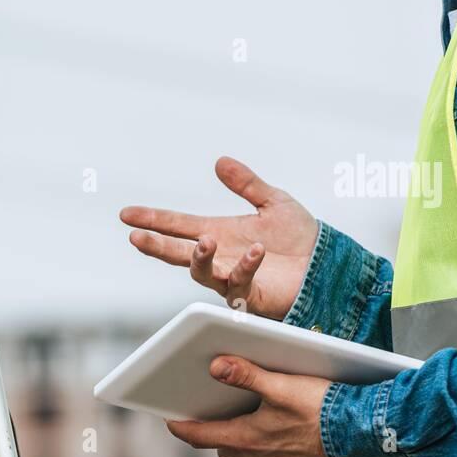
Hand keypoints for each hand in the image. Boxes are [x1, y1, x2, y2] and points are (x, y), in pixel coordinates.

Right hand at [120, 157, 319, 319]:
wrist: (329, 266)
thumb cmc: (300, 239)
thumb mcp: (273, 202)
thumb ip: (246, 184)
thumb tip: (220, 162)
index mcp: (218, 233)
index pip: (176, 225)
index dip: (152, 219)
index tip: (127, 215)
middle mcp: (218, 257)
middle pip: (177, 252)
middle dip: (156, 245)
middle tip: (137, 238)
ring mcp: (231, 277)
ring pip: (201, 272)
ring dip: (198, 258)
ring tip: (204, 241)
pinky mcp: (251, 294)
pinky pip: (241, 282)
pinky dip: (247, 266)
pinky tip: (257, 250)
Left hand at [164, 356, 337, 456]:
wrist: (366, 434)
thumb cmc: (324, 407)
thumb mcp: (282, 385)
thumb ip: (246, 375)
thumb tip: (215, 366)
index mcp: (247, 438)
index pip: (201, 436)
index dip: (182, 428)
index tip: (169, 421)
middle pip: (225, 447)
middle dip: (215, 433)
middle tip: (211, 416)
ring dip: (243, 446)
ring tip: (246, 427)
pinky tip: (285, 451)